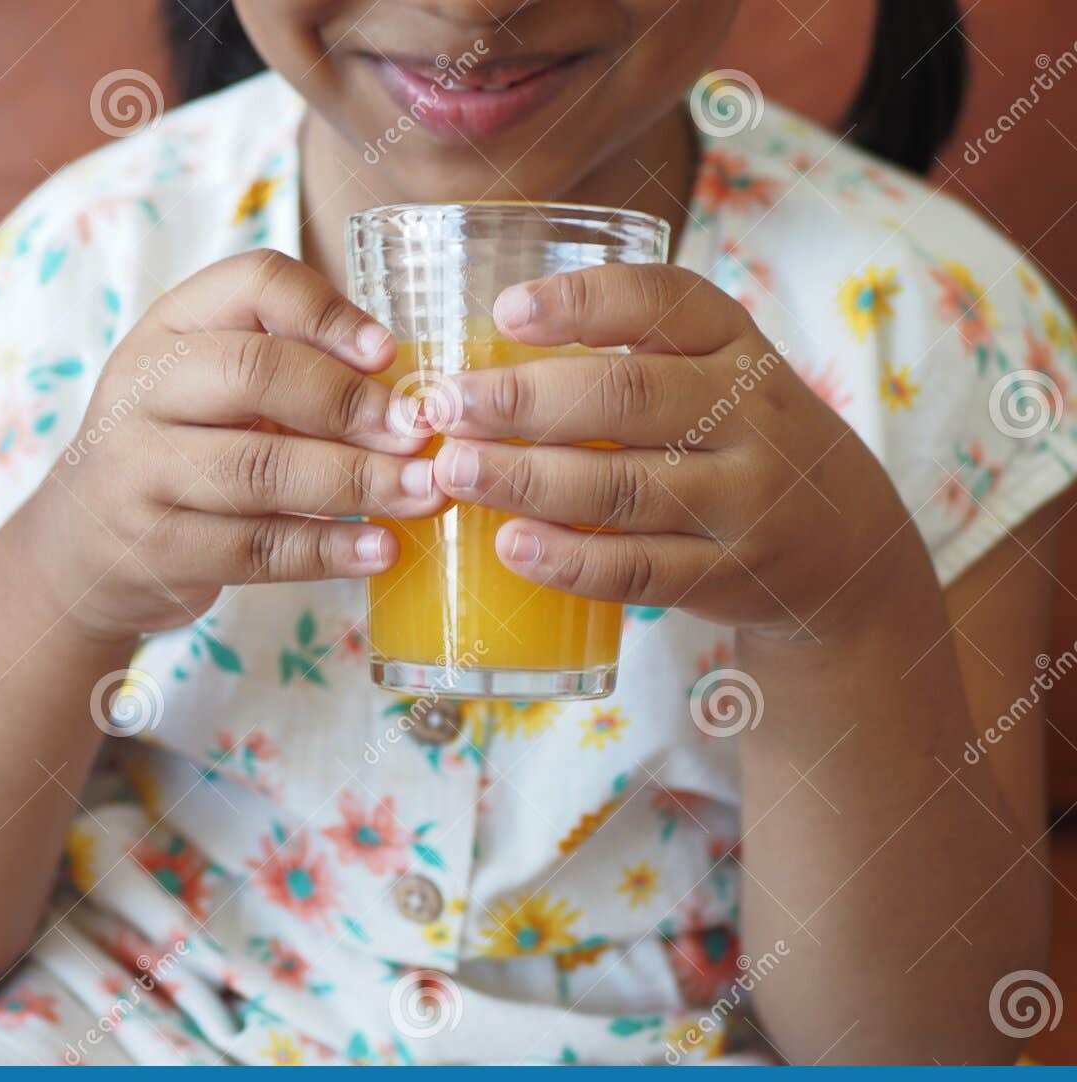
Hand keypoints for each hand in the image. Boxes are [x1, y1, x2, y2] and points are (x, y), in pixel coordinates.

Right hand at [23, 249, 444, 639]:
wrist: (82, 544)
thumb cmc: (182, 448)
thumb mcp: (213, 383)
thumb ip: (291, 367)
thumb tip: (407, 387)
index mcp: (170, 327)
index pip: (251, 283)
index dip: (327, 312)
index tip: (389, 353)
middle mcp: (142, 387)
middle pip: (254, 373)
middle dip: (350, 403)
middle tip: (420, 432)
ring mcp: (138, 470)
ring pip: (258, 470)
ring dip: (356, 482)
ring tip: (425, 492)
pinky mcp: (153, 548)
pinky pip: (253, 549)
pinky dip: (327, 549)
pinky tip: (381, 548)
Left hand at [430, 263, 911, 636]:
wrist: (844, 548)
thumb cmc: (736, 443)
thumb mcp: (716, 377)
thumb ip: (628, 357)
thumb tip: (474, 358)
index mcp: (736, 345)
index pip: (665, 301)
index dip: (582, 301)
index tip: (506, 310)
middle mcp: (750, 415)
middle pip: (627, 398)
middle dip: (522, 400)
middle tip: (442, 405)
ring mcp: (745, 501)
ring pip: (623, 487)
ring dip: (526, 480)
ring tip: (452, 473)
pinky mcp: (728, 576)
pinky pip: (639, 568)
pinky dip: (569, 559)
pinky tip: (511, 546)